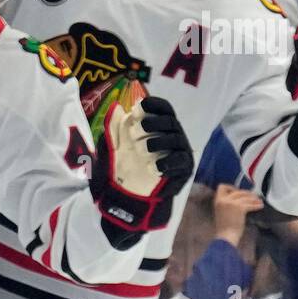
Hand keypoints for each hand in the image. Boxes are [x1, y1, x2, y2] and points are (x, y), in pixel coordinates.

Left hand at [91, 96, 193, 239]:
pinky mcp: (183, 168)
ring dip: (157, 142)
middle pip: (170, 121)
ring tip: (141, 150)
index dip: (154, 105)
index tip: (139, 107)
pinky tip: (153, 167)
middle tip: (135, 132)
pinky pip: (180, 160)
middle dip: (152, 123)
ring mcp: (180, 150)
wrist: (130, 193)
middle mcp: (173, 134)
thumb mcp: (114, 145)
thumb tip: (115, 108)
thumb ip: (114, 128)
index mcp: (158, 125)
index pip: (163, 108)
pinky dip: (167, 162)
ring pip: (176, 139)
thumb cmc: (124, 164)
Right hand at [212, 184, 262, 246]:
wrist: (225, 236)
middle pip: (237, 191)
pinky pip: (250, 204)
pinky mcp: (240, 208)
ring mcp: (232, 203)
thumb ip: (226, 204)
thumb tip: (237, 199)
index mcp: (217, 201)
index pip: (222, 187)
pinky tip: (260, 206)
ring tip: (258, 201)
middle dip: (247, 193)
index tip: (238, 191)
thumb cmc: (223, 228)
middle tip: (253, 196)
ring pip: (245, 197)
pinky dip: (256, 205)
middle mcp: (224, 200)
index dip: (231, 187)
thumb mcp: (221, 212)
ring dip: (253, 199)